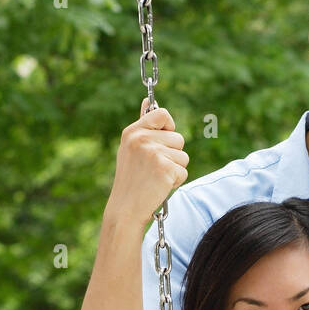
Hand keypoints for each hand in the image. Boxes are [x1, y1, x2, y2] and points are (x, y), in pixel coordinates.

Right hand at [106, 102, 189, 228]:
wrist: (125, 209)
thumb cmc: (131, 179)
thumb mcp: (131, 148)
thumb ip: (143, 126)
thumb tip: (148, 100)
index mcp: (133, 132)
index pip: (162, 114)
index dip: (169, 127)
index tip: (162, 141)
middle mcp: (142, 139)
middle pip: (178, 138)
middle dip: (172, 155)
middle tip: (154, 169)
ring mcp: (153, 153)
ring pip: (183, 156)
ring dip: (175, 169)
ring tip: (156, 177)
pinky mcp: (165, 168)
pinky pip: (183, 171)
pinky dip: (176, 181)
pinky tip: (159, 186)